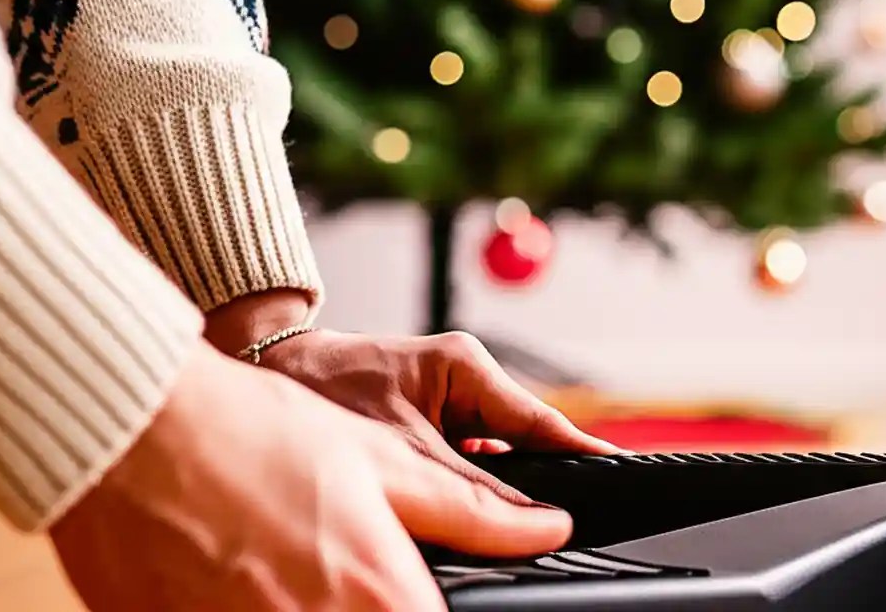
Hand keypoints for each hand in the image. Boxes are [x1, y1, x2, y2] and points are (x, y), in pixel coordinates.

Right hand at [51, 342, 572, 611]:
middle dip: (373, 599)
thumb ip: (477, 512)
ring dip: (310, 603)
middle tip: (338, 557)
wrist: (132, 431)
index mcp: (378, 598)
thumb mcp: (385, 462)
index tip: (423, 589)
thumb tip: (547, 530)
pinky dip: (254, 606)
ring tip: (288, 555)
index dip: (437, 606)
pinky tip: (243, 571)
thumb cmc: (255, 436)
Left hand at [205, 292, 622, 501]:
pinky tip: (453, 506)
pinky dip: (458, 486)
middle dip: (528, 481)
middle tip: (547, 518)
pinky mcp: (428, 424)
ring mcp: (446, 404)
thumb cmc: (324, 385)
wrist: (266, 366)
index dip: (580, 453)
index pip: (540, 421)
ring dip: (487, 488)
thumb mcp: (399, 444)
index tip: (619, 474)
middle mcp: (464, 382)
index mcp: (466, 366)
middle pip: (519, 445)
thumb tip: (525, 519)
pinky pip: (460, 463)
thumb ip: (464, 484)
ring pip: (488, 460)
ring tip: (489, 512)